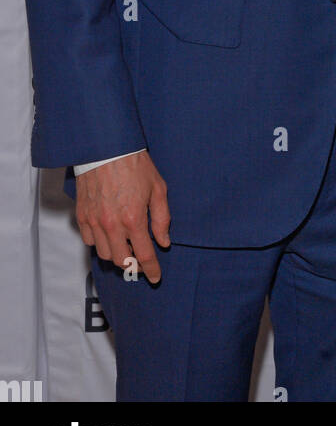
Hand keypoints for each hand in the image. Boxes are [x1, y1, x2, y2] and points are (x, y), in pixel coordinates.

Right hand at [76, 151, 169, 283]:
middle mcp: (111, 224)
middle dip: (134, 265)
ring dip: (117, 254)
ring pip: (104, 254)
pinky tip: (110, 234)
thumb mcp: (158, 188)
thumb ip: (161, 218)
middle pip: (122, 261)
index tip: (156, 277)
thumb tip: (164, 241)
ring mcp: (94, 222)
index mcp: (133, 218)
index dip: (152, 270)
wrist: (106, 148)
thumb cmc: (135, 165)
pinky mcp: (82, 216)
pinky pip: (90, 241)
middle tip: (142, 259)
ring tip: (127, 245)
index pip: (144, 255)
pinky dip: (101, 243)